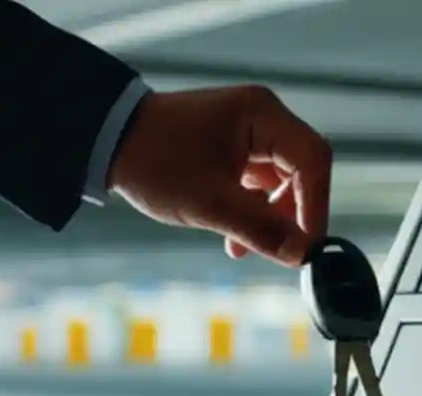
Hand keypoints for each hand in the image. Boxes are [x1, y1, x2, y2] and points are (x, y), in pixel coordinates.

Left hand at [106, 85, 331, 267]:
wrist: (105, 142)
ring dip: (270, 217)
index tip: (307, 246)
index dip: (316, 206)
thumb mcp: (208, 203)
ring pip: (284, 181)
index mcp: (261, 114)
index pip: (313, 159)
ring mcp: (248, 130)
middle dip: (291, 214)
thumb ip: (260, 228)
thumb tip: (302, 254)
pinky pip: (260, 182)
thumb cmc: (153, 162)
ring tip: (244, 245)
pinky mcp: (234, 146)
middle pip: (303, 170)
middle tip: (281, 251)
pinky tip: (234, 237)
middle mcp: (261, 116)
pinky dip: (253, 210)